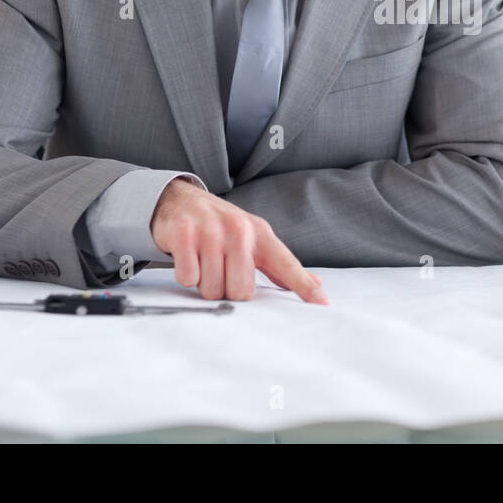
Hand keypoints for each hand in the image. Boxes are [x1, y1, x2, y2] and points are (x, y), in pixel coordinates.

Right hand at [150, 178, 327, 304]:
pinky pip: (188, 278)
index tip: (321, 302)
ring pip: (212, 288)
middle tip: (220, 271)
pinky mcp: (184, 235)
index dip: (303, 285)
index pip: (286, 263)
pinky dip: (186, 276)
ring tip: (203, 262)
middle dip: (227, 290)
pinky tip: (188, 258)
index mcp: (260, 234)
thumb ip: (281, 265)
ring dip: (205, 284)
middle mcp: (239, 230)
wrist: (181, 199)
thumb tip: (317, 284)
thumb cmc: (221, 227)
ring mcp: (211, 231)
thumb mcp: (254, 239)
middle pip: (241, 291)